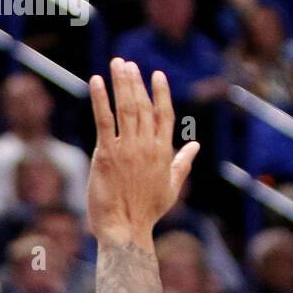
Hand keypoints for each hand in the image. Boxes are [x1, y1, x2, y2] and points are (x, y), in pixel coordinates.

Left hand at [87, 60, 198, 248]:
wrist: (125, 229)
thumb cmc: (147, 213)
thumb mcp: (171, 187)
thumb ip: (183, 163)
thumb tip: (196, 146)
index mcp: (163, 151)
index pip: (164, 113)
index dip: (160, 92)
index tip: (155, 75)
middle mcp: (147, 145)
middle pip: (142, 105)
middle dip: (135, 81)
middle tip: (126, 63)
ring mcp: (127, 148)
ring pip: (126, 108)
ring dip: (121, 83)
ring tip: (116, 64)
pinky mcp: (106, 154)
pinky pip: (104, 120)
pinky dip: (99, 99)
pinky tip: (96, 81)